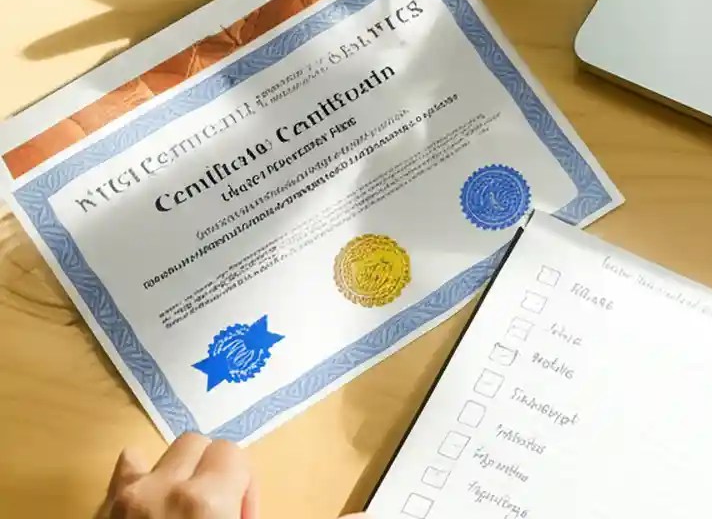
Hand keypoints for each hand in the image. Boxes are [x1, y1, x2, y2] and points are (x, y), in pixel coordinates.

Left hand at [95, 433, 368, 518]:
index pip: (233, 453)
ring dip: (175, 474)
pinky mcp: (100, 516)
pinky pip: (117, 476)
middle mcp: (161, 490)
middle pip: (196, 444)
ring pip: (155, 456)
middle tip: (220, 514)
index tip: (246, 518)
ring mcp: (123, 503)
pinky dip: (135, 479)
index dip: (245, 484)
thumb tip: (368, 514)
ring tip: (185, 513)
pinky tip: (148, 501)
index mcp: (206, 498)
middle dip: (213, 470)